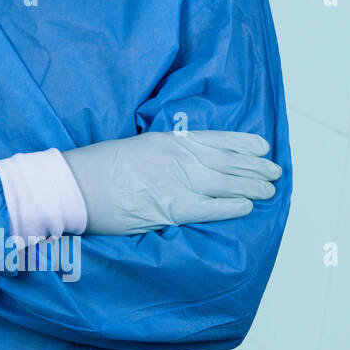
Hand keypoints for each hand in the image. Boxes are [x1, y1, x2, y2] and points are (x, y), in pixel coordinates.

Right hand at [61, 130, 281, 235]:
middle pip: (227, 162)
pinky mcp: (172, 209)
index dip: (242, 144)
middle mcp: (177, 158)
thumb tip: (176, 166)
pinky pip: (211, 209)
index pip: (215, 139)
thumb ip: (159, 155)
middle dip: (254, 167)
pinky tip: (248, 207)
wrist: (76, 185)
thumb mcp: (132, 147)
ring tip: (269, 190)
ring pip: (227, 184)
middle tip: (274, 172)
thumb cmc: (95, 167)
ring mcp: (176, 183)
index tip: (262, 147)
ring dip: (251, 187)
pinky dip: (232, 207)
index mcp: (167, 140)